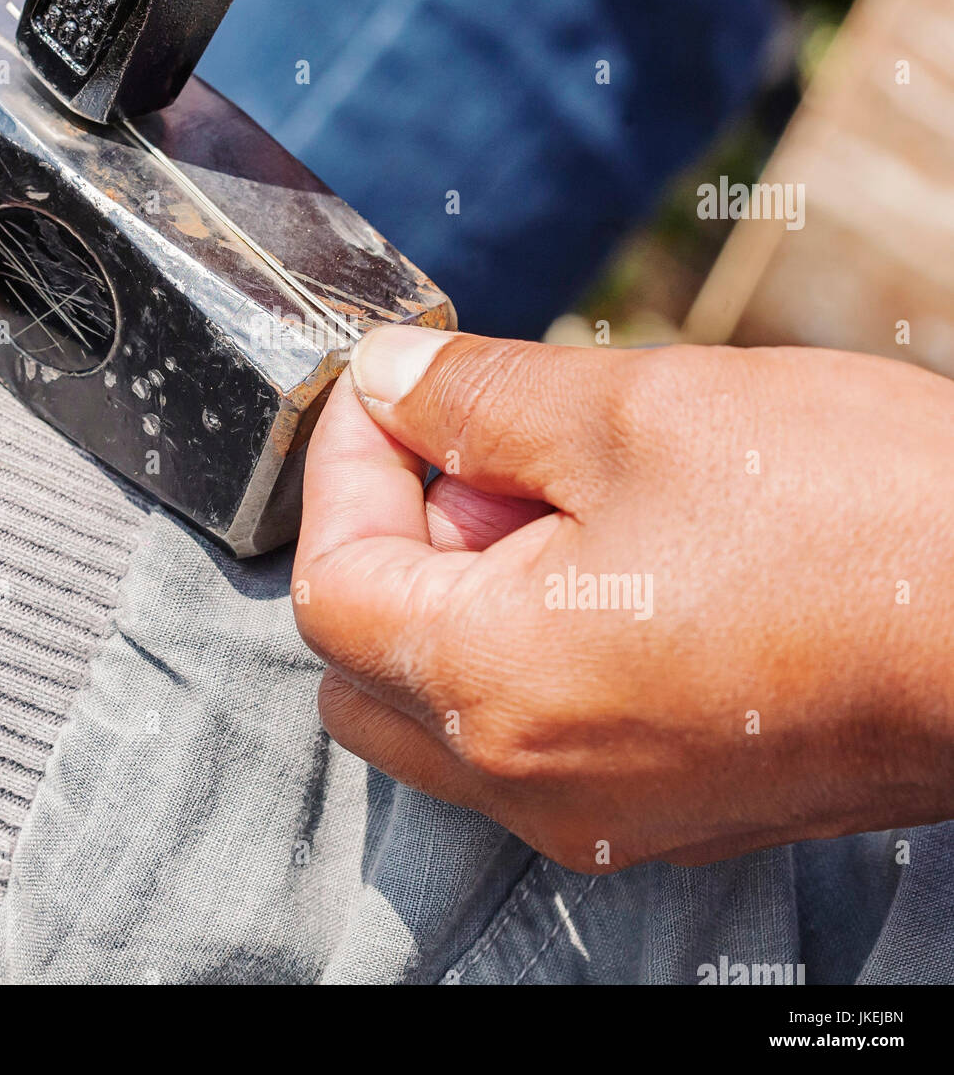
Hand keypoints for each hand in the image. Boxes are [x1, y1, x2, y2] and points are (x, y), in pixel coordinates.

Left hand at [293, 327, 953, 871]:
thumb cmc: (857, 517)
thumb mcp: (632, 414)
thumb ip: (474, 399)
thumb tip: (388, 378)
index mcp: (499, 688)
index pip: (333, 584)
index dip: (343, 466)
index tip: (386, 392)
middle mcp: (532, 782)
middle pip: (368, 660)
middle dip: (397, 534)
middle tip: (479, 449)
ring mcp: (602, 813)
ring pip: (446, 702)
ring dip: (464, 587)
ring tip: (567, 493)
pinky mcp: (663, 809)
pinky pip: (531, 732)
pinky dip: (527, 642)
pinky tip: (616, 558)